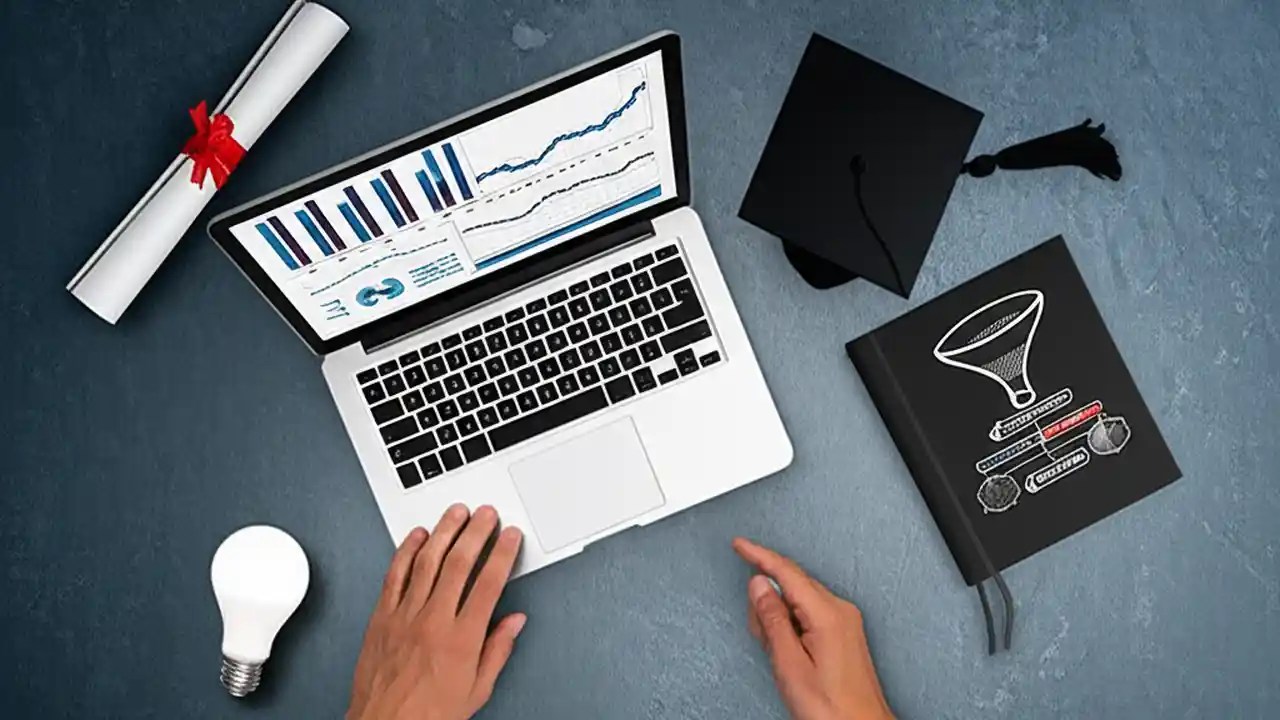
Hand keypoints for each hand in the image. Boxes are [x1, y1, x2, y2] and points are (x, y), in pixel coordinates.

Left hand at [347, 505, 525, 719]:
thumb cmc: (428, 715)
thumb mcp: (477, 690)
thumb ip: (497, 650)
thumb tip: (514, 622)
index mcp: (462, 639)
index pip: (488, 583)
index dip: (502, 554)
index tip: (510, 537)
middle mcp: (433, 622)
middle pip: (459, 563)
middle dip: (476, 532)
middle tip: (486, 514)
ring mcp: (404, 616)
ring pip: (426, 562)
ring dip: (444, 532)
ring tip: (456, 513)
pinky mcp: (381, 617)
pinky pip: (394, 575)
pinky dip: (406, 551)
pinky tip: (417, 536)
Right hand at [733, 538, 892, 719]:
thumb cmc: (830, 708)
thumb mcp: (789, 665)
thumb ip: (772, 620)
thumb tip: (759, 584)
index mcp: (827, 614)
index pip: (787, 572)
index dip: (760, 556)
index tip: (740, 545)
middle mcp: (840, 610)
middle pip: (793, 583)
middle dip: (767, 600)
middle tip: (758, 633)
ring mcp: (845, 620)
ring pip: (800, 599)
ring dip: (779, 616)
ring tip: (776, 651)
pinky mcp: (844, 632)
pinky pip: (810, 612)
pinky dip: (792, 624)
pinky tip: (788, 648)